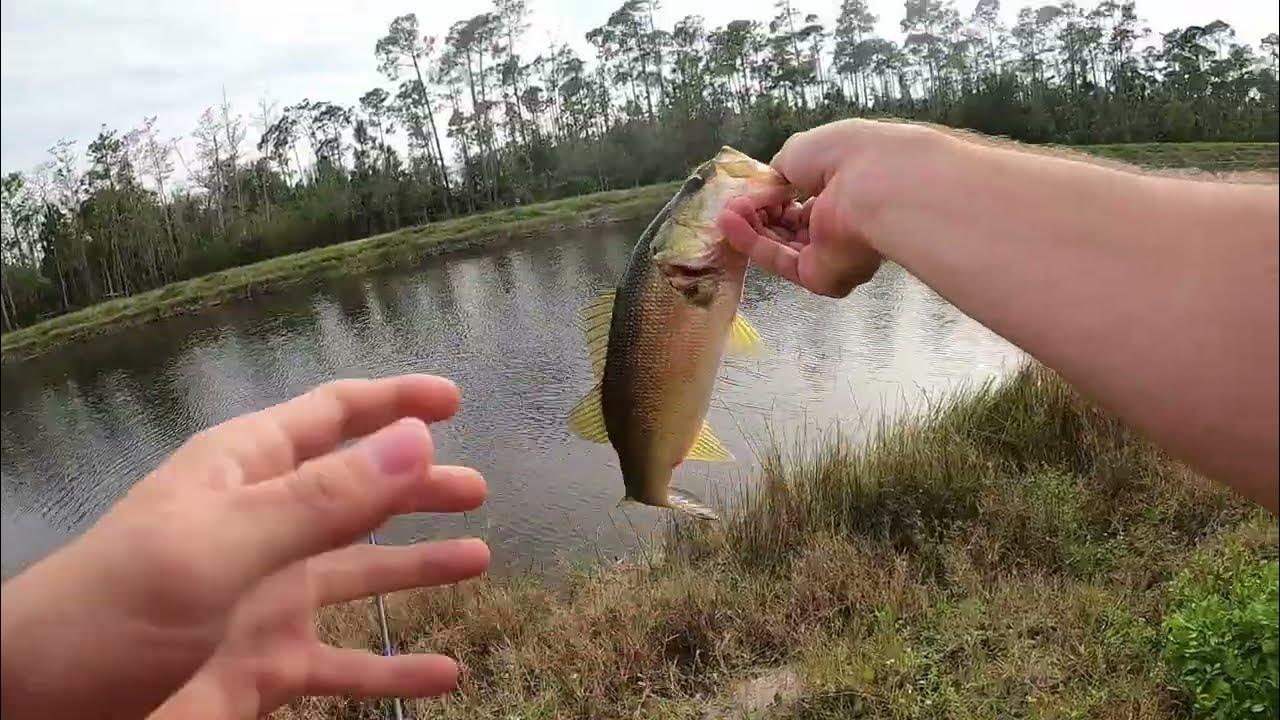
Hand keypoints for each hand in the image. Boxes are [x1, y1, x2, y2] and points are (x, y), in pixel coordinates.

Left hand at [0, 375, 488, 719]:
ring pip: (361, 573)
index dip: (393, 403)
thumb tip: (420, 440)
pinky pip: (348, 663)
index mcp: (244, 473)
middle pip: (357, 493)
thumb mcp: (220, 544)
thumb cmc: (115, 609)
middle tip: (477, 489)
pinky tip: (442, 674)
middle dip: (416, 486)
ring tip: (478, 559)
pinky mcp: (266, 666)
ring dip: (418, 566)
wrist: (39, 710)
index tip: (454, 399)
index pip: (331, 417)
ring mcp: (267, 598)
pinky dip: (396, 669)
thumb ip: (321, 500)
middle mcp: (264, 526)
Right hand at [718, 118, 949, 296]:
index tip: (748, 190)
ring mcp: (833, 255)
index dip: (772, 197)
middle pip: (788, 227)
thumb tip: (767, 184)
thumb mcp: (802, 151)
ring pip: (780, 245)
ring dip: (750, 227)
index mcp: (846, 193)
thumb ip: (780, 171)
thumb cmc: (847, 155)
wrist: (874, 181)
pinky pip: (779, 261)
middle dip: (758, 213)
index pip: (802, 202)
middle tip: (732, 203)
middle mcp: (842, 227)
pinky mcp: (821, 277)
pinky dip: (752, 243)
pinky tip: (730, 223)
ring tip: (726, 211)